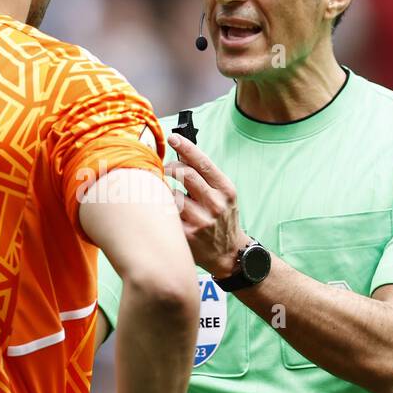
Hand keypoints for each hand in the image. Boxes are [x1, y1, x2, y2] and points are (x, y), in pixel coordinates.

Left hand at [165, 133, 247, 277]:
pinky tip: (164, 210)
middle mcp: (216, 204)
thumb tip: (180, 154)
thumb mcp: (224, 196)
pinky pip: (168, 214)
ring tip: (166, 193)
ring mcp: (201, 220)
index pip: (203, 163)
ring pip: (173, 194)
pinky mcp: (187, 234)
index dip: (186, 147)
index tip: (173, 138)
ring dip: (165, 190)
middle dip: (170, 167)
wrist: (228, 253)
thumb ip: (206, 177)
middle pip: (185, 174)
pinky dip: (163, 208)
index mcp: (225, 190)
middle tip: (164, 168)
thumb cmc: (222, 219)